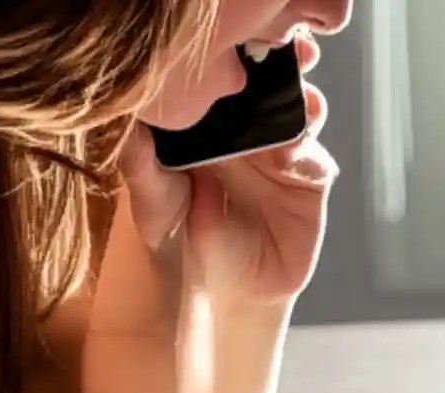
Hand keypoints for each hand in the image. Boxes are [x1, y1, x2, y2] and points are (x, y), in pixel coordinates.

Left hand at [119, 32, 336, 311]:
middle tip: (291, 57)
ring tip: (297, 104)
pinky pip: (315, 158)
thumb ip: (143, 169)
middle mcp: (251, 135)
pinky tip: (292, 153)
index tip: (241, 48)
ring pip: (302, 114)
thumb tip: (129, 130)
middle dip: (286, 68)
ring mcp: (284, 156)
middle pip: (276, 88)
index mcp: (213, 128)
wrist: (223, 293)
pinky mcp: (309, 184)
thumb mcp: (154, 206)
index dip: (240, 63)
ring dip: (303, 103)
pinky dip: (306, 150)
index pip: (230, 86)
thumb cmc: (183, 243)